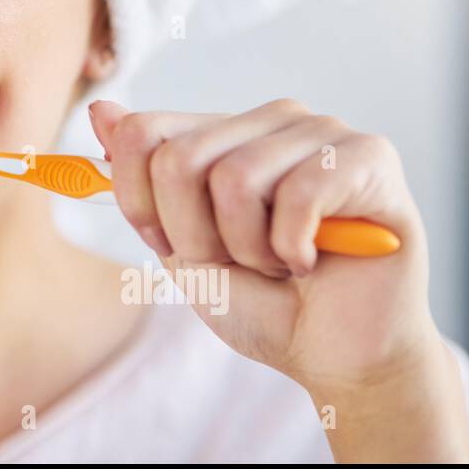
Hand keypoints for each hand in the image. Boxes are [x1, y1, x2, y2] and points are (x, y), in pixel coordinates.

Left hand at [88, 98, 440, 396]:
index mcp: (223, 133)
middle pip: (178, 159)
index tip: (172, 244)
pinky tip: (313, 260)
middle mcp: (271, 120)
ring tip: (281, 261)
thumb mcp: (180, 247)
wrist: (339, 359)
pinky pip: (298, 193)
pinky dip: (292, 247)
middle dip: (193, 235)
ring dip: (247, 247)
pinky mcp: (368, 156)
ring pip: (234, 178)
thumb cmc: (264, 303)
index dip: (139, 204)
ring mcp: (321, 131)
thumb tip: (100, 110)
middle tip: (240, 261)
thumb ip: (141, 181)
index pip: (141, 133)